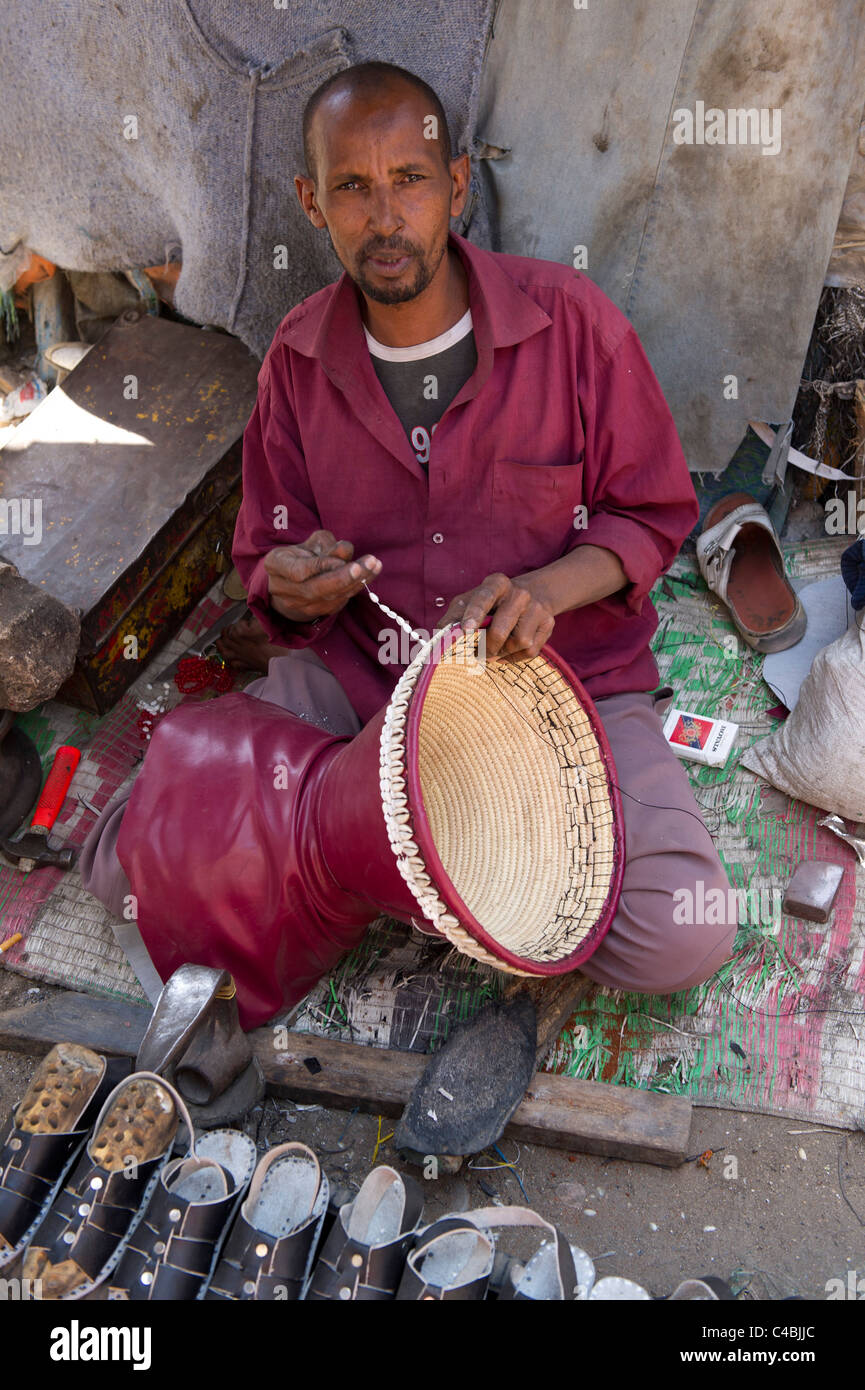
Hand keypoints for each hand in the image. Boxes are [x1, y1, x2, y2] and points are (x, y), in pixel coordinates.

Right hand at [264, 529, 380, 622]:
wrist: (292, 580)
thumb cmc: (303, 553)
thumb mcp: (312, 541)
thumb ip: (328, 544)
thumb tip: (346, 550)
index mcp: (275, 565)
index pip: (298, 570)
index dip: (321, 565)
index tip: (343, 554)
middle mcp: (283, 589)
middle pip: (315, 588)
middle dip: (344, 577)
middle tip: (368, 562)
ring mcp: (299, 605)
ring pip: (330, 597)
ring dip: (356, 581)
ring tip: (375, 564)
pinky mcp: (316, 612)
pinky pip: (339, 602)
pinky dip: (356, 587)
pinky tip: (371, 573)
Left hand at [436, 573, 554, 660]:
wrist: (533, 594)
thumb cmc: (493, 601)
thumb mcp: (471, 600)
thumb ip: (454, 616)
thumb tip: (439, 637)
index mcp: (497, 583)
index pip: (484, 597)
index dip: (474, 614)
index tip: (466, 630)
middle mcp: (519, 593)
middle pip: (501, 630)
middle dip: (486, 647)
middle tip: (476, 654)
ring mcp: (537, 609)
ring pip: (518, 643)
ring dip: (501, 653)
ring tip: (493, 649)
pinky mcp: (548, 624)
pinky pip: (530, 651)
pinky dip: (514, 657)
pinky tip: (507, 651)